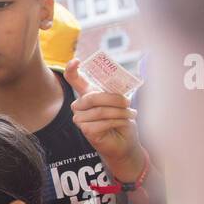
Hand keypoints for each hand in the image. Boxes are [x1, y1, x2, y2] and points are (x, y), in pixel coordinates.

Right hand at [66, 59, 143, 180]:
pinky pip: (101, 123)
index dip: (72, 69)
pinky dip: (116, 122)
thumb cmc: (122, 121)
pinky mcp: (86, 131)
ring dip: (119, 112)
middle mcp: (80, 105)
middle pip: (92, 96)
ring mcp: (80, 119)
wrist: (125, 142)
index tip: (76, 61)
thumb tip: (118, 85)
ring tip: (131, 114)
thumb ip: (115, 92)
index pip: (73, 79)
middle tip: (128, 101)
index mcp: (88, 94)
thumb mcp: (120, 102)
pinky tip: (123, 123)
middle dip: (113, 99)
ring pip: (99, 111)